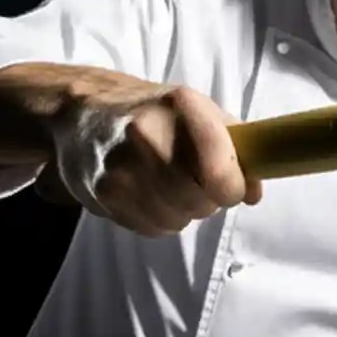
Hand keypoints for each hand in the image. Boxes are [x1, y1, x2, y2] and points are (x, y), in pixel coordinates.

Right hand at [45, 71, 261, 236]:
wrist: (83, 112)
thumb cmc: (155, 113)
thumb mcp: (201, 113)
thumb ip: (236, 149)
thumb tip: (254, 193)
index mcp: (183, 107)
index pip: (219, 172)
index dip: (233, 189)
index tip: (232, 188)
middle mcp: (148, 135)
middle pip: (200, 202)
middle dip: (208, 200)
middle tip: (198, 184)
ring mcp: (120, 166)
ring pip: (176, 220)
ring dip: (183, 212)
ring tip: (170, 186)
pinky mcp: (102, 193)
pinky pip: (150, 228)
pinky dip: (159, 220)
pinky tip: (149, 194)